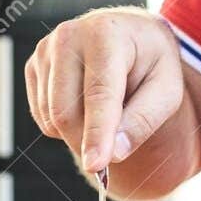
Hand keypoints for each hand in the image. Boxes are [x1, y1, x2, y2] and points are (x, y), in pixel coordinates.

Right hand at [25, 7, 184, 172]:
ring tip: (103, 111)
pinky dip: (63, 124)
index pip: (98, 94)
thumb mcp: (166, 90)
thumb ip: (143, 122)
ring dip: (77, 133)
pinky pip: (42, 116)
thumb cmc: (150, 65)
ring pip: (51, 119)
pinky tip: (82, 105)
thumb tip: (114, 153)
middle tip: (112, 146)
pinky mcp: (33, 66)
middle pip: (66, 113)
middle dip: (87, 141)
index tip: (95, 165)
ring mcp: (45, 51)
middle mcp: (68, 37)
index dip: (96, 133)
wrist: (129, 36)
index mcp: (106, 34)